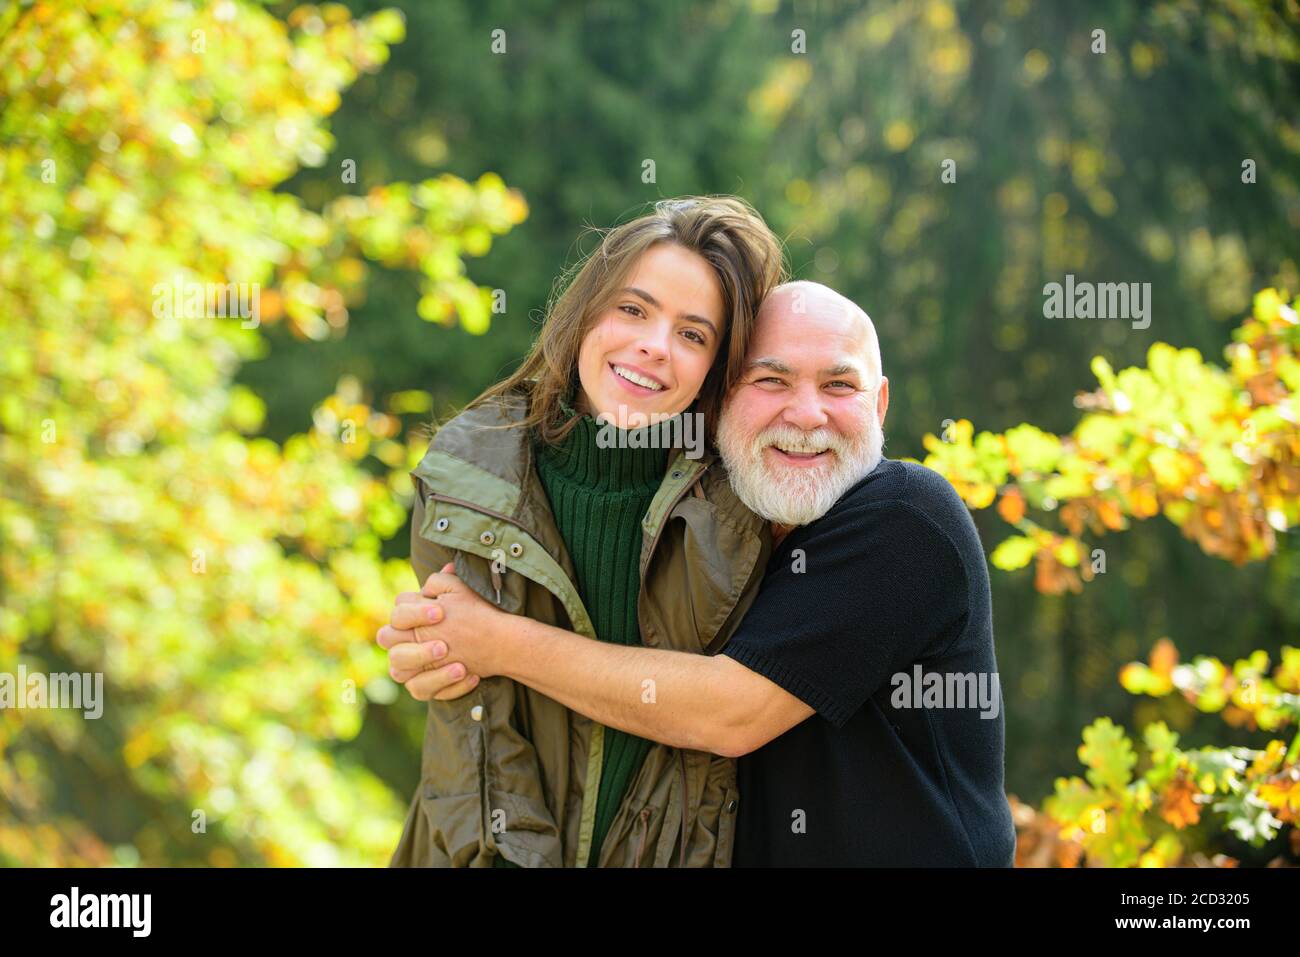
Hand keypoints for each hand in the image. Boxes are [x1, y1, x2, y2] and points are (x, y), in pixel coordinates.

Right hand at [374, 562, 508, 700]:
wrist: (493, 642)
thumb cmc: (470, 616)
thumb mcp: (462, 595)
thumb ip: (450, 582)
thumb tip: (449, 566)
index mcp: (407, 620)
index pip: (397, 615)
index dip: (414, 613)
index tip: (440, 613)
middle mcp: (401, 643)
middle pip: (389, 645)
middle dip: (416, 647)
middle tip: (443, 646)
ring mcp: (408, 667)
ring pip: (399, 672)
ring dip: (429, 670)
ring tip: (458, 665)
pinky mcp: (421, 687)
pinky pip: (423, 690)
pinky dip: (446, 686)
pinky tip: (470, 676)